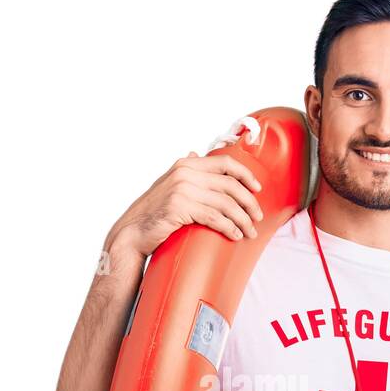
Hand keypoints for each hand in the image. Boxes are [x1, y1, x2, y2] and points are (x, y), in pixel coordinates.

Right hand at [107, 151, 264, 260]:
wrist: (132, 232)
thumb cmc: (153, 212)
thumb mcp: (169, 184)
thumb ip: (186, 171)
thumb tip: (195, 154)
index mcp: (186, 165)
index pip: (225, 163)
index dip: (246, 175)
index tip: (257, 189)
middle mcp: (185, 173)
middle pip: (230, 185)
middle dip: (249, 203)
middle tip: (257, 218)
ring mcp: (182, 190)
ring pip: (226, 203)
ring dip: (243, 220)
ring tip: (250, 232)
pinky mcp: (180, 208)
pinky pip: (215, 217)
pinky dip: (229, 228)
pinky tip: (236, 236)